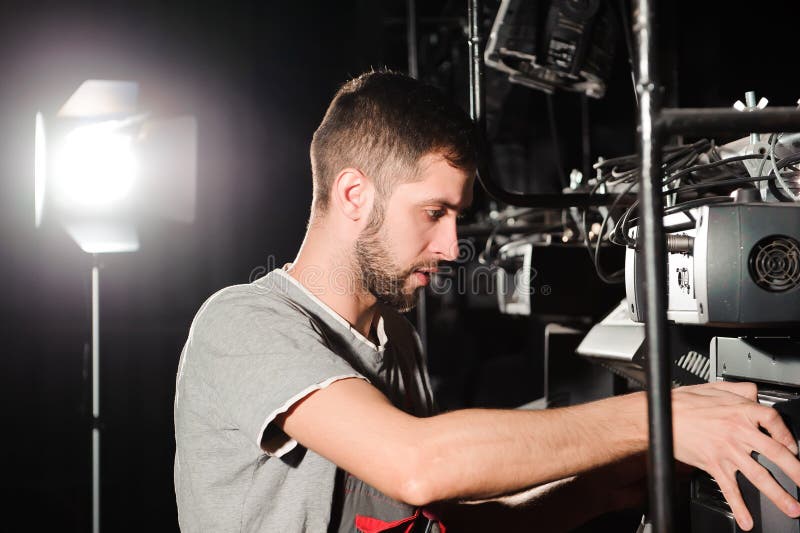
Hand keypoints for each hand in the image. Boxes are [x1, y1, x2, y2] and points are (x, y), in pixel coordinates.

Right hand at [672, 381, 799, 530]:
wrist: (658, 416)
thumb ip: (738, 390)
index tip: (792, 445)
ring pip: (759, 475)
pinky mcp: (713, 464)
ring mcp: (727, 450)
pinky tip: (747, 519)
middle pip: (777, 453)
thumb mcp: (713, 387)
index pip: (775, 421)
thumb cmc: (682, 402)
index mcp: (740, 411)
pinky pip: (730, 489)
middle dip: (796, 472)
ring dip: (778, 494)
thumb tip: (754, 393)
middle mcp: (738, 432)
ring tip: (792, 508)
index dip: (788, 434)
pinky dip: (740, 506)